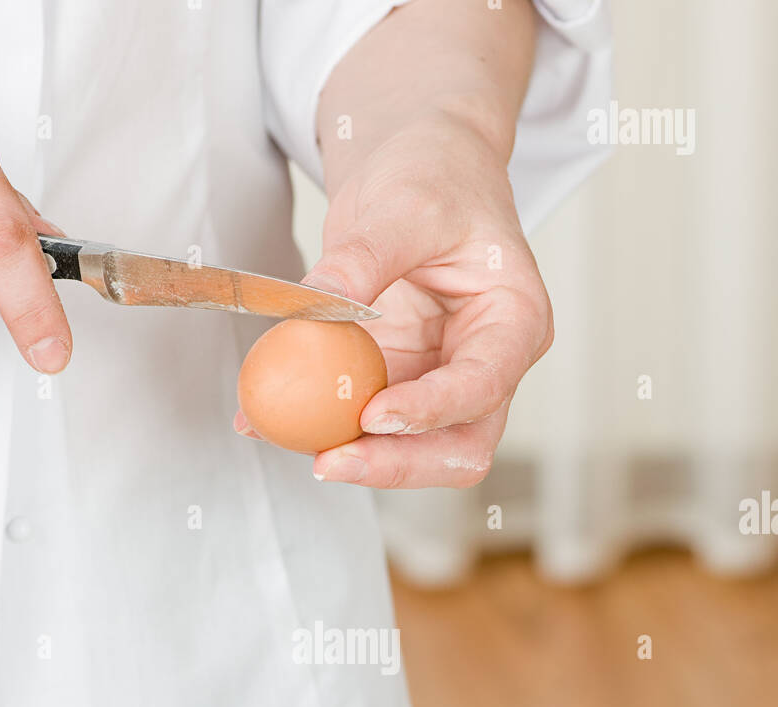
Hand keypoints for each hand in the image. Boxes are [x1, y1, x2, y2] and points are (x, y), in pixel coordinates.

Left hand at [303, 115, 552, 487]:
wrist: (423, 168)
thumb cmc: (436, 175)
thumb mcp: (402, 204)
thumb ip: (362, 261)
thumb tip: (316, 309)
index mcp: (515, 320)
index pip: (484, 384)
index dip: (431, 410)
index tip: (373, 414)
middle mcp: (489, 365)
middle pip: (460, 446)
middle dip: (396, 464)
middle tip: (328, 462)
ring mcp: (444, 384)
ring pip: (414, 452)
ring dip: (355, 456)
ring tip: (288, 437)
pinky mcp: (399, 386)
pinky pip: (365, 426)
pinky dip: (318, 428)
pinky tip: (264, 420)